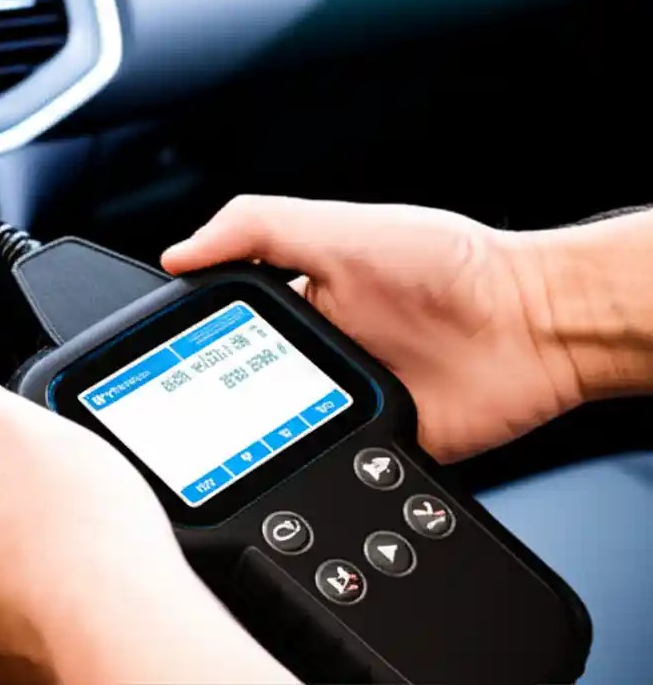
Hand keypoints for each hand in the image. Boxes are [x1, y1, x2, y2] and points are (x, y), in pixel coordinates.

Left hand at [0, 347, 293, 683]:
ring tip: (87, 542)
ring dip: (50, 549)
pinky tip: (97, 580)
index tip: (38, 466)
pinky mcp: (32, 664)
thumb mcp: (7, 427)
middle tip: (70, 504)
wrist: (138, 628)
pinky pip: (49, 609)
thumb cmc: (76, 541)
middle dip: (26, 505)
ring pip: (18, 566)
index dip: (4, 455)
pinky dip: (71, 593)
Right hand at [163, 195, 582, 462]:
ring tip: (251, 435)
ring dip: (260, 439)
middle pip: (239, 388)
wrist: (534, 325)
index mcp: (299, 301)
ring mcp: (343, 401)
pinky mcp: (373, 442)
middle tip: (196, 415)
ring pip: (273, 434)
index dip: (191, 343)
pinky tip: (304, 454)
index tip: (163, 360)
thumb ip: (257, 230)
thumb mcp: (340, 230)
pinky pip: (325, 465)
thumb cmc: (452, 266)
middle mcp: (316, 353)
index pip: (224, 327)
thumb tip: (181, 254)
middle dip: (216, 406)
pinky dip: (310, 466)